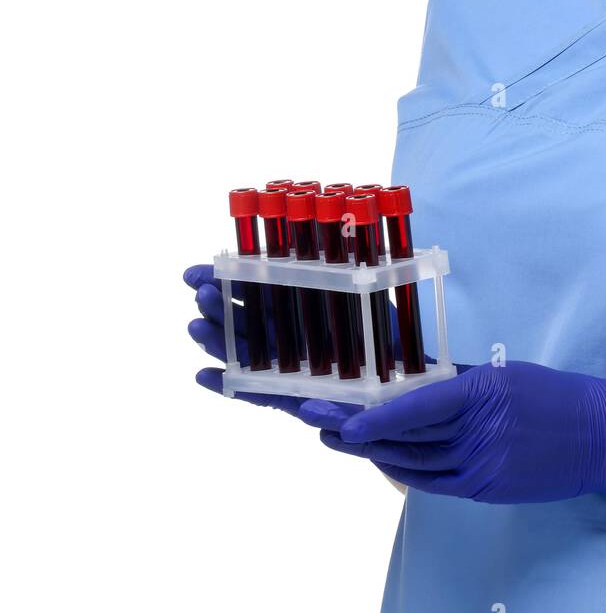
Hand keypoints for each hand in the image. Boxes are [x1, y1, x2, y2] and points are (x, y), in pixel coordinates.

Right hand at [183, 262, 424, 429]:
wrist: (403, 379)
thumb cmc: (384, 331)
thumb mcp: (366, 289)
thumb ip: (345, 259)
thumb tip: (334, 218)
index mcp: (297, 301)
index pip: (254, 284)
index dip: (224, 276)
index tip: (197, 271)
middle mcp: (284, 331)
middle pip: (242, 315)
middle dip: (217, 304)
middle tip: (201, 293)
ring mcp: (282, 362)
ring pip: (241, 350)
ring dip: (217, 339)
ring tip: (196, 327)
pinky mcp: (288, 394)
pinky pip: (253, 390)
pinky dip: (226, 385)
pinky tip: (204, 375)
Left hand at [317, 359, 605, 506]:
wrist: (601, 435)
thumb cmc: (552, 395)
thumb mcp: (504, 374)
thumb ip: (456, 381)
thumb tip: (407, 378)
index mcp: (483, 392)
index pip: (416, 406)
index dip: (374, 416)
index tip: (339, 418)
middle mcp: (479, 432)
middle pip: (405, 436)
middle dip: (357, 432)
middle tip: (317, 423)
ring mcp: (482, 466)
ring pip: (412, 463)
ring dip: (372, 454)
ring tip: (338, 441)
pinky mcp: (485, 490)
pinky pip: (433, 482)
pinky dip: (403, 471)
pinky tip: (380, 460)